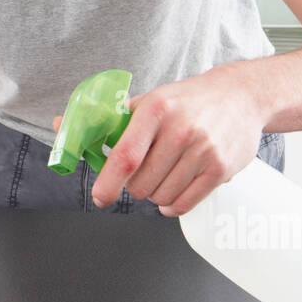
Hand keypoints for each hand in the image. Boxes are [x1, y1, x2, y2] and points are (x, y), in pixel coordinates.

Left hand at [52, 64, 263, 215]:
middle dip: (134, 185)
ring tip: (164, 173)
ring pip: (161, 196)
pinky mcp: (221, 169)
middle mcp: (181, 130)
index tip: (100, 196)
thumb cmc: (186, 101)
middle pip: (141, 183)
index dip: (108, 182)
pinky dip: (173, 204)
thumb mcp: (150, 101)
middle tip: (142, 172)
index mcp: (156, 109)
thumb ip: (110, 120)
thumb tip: (60, 127)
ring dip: (156, 193)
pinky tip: (175, 188)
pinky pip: (185, 204)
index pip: (126, 156)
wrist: (241, 96)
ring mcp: (204, 151)